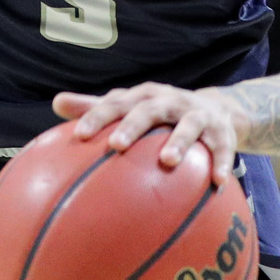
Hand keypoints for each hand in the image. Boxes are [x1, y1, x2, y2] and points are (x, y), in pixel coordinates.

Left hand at [53, 83, 243, 185]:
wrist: (216, 108)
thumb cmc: (160, 113)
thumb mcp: (131, 107)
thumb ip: (96, 107)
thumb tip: (56, 102)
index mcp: (142, 96)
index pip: (115, 103)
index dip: (97, 116)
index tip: (80, 135)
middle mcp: (168, 100)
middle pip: (148, 110)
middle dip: (133, 126)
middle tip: (117, 145)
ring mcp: (196, 114)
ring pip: (188, 125)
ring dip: (179, 142)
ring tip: (168, 162)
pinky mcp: (221, 131)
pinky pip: (223, 147)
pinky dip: (221, 163)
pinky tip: (218, 183)